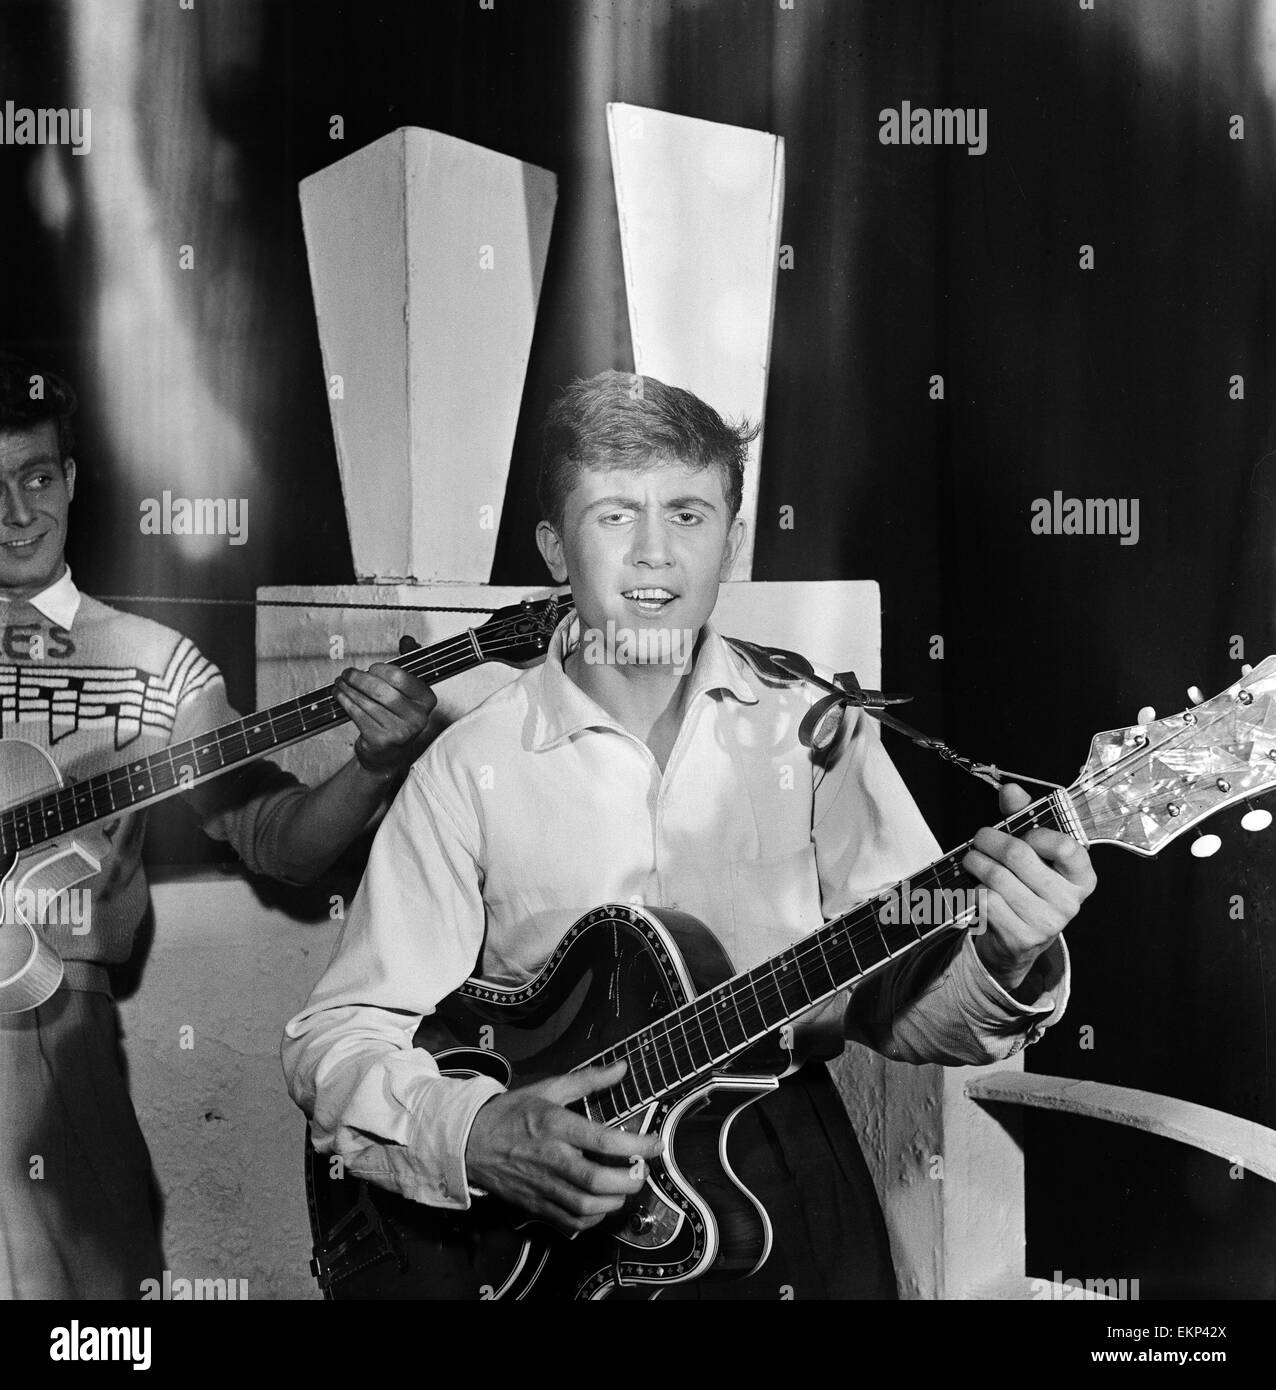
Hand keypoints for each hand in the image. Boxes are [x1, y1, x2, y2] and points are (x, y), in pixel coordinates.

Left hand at [334, 659, 436, 775]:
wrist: (389, 754)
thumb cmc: (397, 716)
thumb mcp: (407, 691)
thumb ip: (408, 664)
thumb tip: (408, 640)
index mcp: (427, 700)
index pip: (402, 677)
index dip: (383, 670)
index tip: (372, 668)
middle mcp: (417, 717)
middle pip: (382, 690)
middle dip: (360, 679)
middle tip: (348, 673)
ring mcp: (400, 731)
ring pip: (367, 702)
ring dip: (348, 689)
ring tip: (340, 682)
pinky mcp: (381, 740)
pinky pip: (358, 714)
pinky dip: (345, 702)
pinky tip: (340, 695)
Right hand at [465, 1062, 663, 1232]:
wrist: (469, 1141)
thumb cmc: (512, 1112)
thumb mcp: (549, 1088)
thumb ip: (588, 1079)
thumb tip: (622, 1067)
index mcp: (555, 1125)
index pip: (603, 1140)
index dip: (636, 1145)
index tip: (656, 1143)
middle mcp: (550, 1158)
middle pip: (596, 1180)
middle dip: (629, 1181)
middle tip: (643, 1171)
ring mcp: (542, 1185)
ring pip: (585, 1207)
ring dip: (614, 1202)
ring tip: (625, 1187)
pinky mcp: (535, 1204)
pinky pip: (570, 1222)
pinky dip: (592, 1220)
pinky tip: (601, 1205)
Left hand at [964, 782, 1096, 994]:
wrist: (1016, 942)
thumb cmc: (1024, 886)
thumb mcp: (1031, 852)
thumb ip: (1023, 818)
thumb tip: (1010, 789)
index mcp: (1082, 878)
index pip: (1066, 847)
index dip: (1037, 834)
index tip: (1024, 835)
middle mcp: (1070, 903)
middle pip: (1018, 855)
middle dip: (989, 840)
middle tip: (979, 839)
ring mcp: (1046, 924)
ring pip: (995, 877)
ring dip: (974, 864)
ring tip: (973, 863)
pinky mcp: (1020, 938)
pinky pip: (984, 900)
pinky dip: (974, 892)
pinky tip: (979, 893)